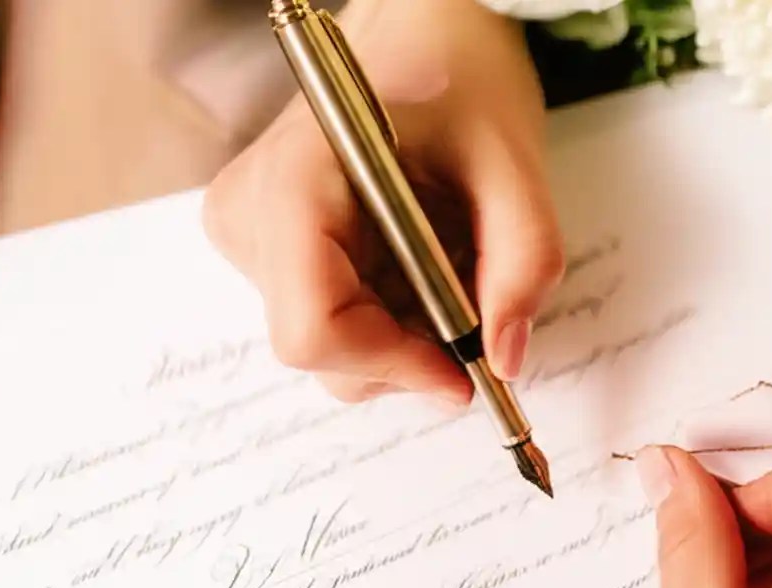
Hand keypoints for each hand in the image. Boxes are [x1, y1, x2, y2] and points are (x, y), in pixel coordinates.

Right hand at [201, 0, 562, 406]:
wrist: (419, 31)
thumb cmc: (457, 77)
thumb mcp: (513, 163)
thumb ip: (523, 262)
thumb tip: (504, 360)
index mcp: (292, 183)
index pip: (314, 328)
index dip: (393, 364)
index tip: (463, 370)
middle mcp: (249, 215)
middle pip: (323, 347)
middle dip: (409, 350)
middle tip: (475, 308)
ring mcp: (250, 233)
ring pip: (329, 343)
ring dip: (404, 333)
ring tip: (448, 264)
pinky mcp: (267, 245)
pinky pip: (330, 317)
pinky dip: (389, 315)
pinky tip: (419, 262)